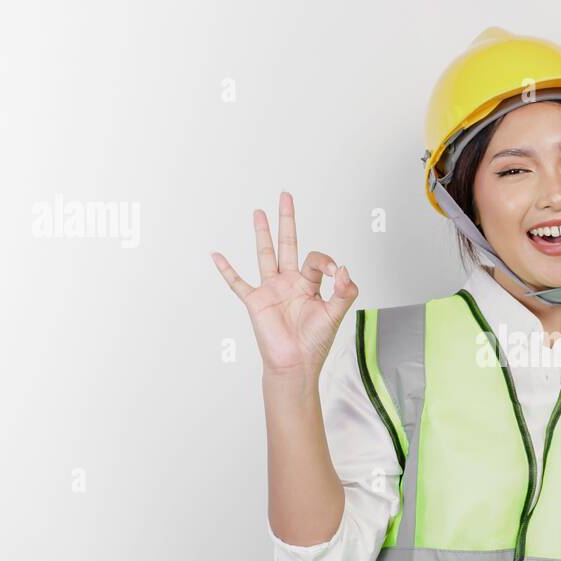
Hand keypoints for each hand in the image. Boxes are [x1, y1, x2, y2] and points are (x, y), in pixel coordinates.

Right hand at [211, 192, 357, 375]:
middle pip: (288, 244)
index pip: (315, 259)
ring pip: (265, 255)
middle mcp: (290, 282)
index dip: (324, 261)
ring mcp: (271, 290)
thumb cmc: (315, 342)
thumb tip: (342, 268)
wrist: (295, 364)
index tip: (332, 273)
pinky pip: (237, 283)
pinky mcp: (255, 301)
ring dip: (262, 234)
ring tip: (259, 212)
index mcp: (309, 284)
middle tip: (286, 196)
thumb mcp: (336, 314)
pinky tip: (216, 255)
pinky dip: (226, 269)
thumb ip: (344, 291)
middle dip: (287, 220)